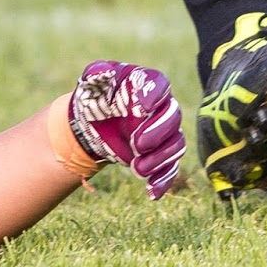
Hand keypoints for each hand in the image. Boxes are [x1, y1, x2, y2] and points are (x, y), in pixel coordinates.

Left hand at [68, 60, 185, 198]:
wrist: (93, 121)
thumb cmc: (95, 95)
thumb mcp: (91, 82)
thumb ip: (96, 74)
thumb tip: (100, 73)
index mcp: (145, 83)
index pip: (159, 84)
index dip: (155, 94)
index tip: (143, 106)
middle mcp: (160, 107)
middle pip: (172, 118)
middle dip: (157, 133)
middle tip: (137, 144)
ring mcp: (163, 131)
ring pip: (175, 145)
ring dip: (159, 159)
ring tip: (136, 169)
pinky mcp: (160, 153)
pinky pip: (170, 168)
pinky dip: (163, 181)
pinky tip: (152, 193)